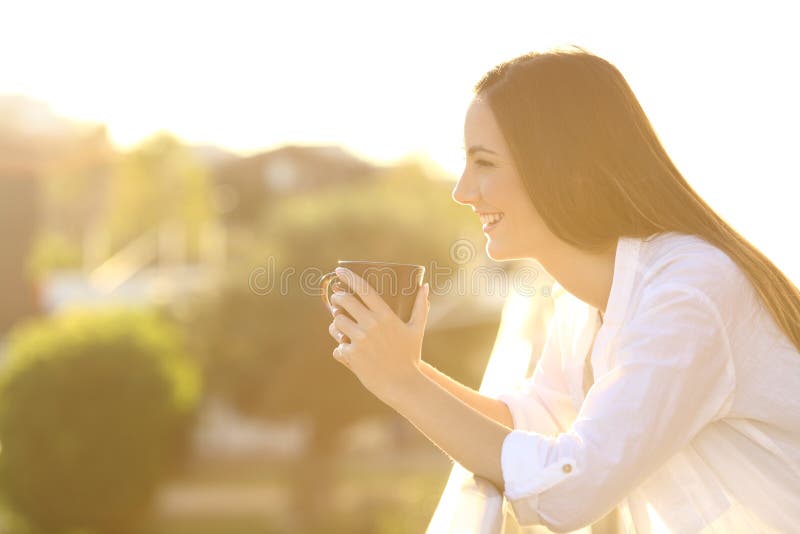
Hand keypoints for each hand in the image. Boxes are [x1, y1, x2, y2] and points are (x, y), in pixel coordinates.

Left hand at [327, 267, 429, 402]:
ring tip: (340, 325)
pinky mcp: (352, 355)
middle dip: (338, 298)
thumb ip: (421, 306)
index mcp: (386, 316)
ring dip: (336, 323)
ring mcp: (359, 340)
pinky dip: (341, 349)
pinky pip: (338, 347)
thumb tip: (425, 286)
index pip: (363, 289)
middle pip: (345, 302)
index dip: (349, 276)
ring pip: (337, 323)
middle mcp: (371, 325)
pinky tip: (347, 351)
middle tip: (338, 298)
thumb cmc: (410, 356)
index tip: (338, 270)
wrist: (403, 385)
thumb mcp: (416, 329)